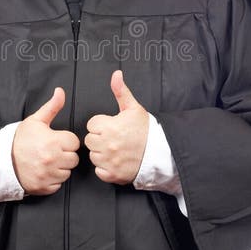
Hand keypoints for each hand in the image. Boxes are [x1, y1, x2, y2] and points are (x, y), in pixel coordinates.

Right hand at [12, 88, 79, 194]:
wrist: (2, 160)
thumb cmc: (20, 140)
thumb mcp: (35, 120)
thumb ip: (52, 107)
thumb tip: (60, 92)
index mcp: (53, 141)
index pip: (75, 143)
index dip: (66, 141)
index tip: (56, 141)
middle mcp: (52, 159)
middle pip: (74, 159)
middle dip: (65, 154)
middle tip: (52, 151)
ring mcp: (48, 175)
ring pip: (67, 172)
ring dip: (60, 168)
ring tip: (47, 161)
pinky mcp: (44, 187)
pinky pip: (58, 184)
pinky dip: (53, 179)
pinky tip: (44, 171)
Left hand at [84, 70, 148, 184]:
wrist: (161, 153)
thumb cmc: (146, 130)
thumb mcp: (133, 108)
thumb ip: (121, 91)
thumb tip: (116, 75)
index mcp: (110, 127)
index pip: (91, 125)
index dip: (102, 125)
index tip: (112, 127)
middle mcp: (107, 145)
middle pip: (90, 140)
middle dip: (99, 138)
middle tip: (114, 138)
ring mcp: (109, 161)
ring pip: (93, 156)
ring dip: (101, 153)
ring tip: (116, 150)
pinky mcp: (112, 175)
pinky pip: (99, 171)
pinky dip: (105, 168)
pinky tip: (116, 161)